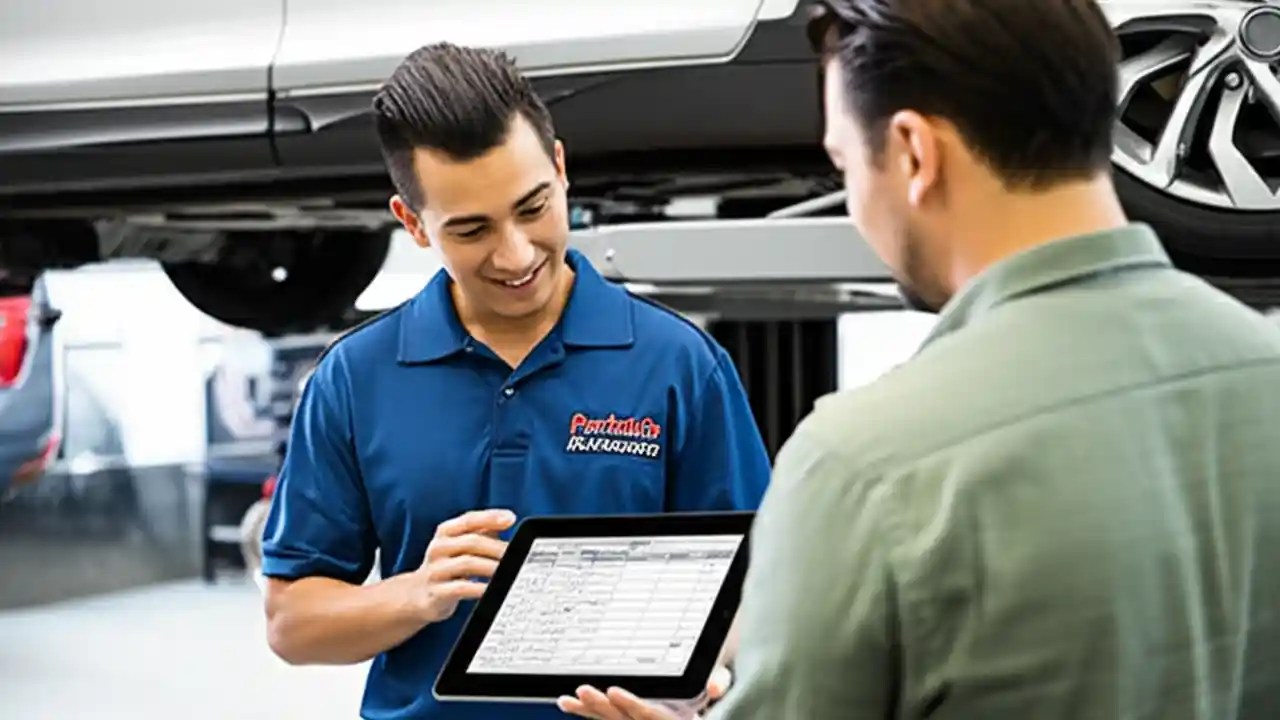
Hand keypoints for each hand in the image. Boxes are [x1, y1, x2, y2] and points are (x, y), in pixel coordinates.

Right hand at [412, 508, 514, 623]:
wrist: (418, 594)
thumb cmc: (447, 565)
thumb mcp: (460, 544)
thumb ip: (483, 531)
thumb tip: (508, 520)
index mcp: (445, 532)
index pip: (469, 519)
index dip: (490, 517)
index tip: (511, 519)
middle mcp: (438, 548)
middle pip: (472, 541)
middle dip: (498, 548)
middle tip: (519, 554)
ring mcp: (436, 570)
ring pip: (467, 563)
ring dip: (492, 567)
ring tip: (510, 571)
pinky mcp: (436, 593)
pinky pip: (461, 588)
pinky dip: (480, 588)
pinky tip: (494, 589)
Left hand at [558, 665, 731, 719]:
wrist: (708, 715)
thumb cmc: (712, 703)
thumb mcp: (724, 693)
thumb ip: (721, 683)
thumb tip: (716, 686)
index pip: (652, 716)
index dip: (633, 706)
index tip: (614, 692)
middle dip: (601, 707)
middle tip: (583, 690)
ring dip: (589, 711)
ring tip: (569, 699)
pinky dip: (587, 713)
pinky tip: (568, 703)